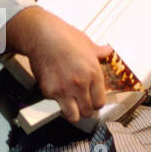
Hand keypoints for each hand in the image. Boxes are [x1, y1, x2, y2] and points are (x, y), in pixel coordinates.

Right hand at [6, 6, 111, 123]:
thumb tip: (108, 50)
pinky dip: (56, 100)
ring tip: (72, 107)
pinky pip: (55, 104)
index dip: (97, 103)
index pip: (100, 102)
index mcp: (93, 74)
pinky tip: (56, 90)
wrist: (43, 36)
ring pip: (73, 116)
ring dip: (73, 113)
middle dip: (86, 110)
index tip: (93, 102)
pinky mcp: (49, 91)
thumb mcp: (87, 43)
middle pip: (88, 112)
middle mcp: (80, 84)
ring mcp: (64, 89)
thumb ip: (99, 52)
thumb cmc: (64, 37)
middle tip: (82, 106)